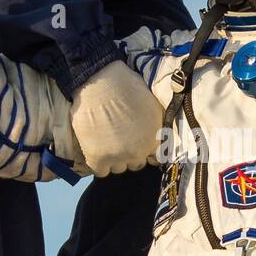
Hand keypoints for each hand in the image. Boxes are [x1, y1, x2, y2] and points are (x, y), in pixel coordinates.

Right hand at [70, 60, 163, 176]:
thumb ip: (157, 125)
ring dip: (114, 158)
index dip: (145, 151)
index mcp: (155, 139)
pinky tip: (96, 149)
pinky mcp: (98, 159)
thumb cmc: (126, 86)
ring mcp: (118, 157)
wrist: (99, 83)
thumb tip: (159, 135)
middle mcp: (139, 152)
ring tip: (107, 142)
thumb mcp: (152, 104)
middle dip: (130, 153)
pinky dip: (99, 163)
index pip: (154, 158)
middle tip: (120, 140)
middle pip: (136, 164)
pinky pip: (101, 171)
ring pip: (119, 168)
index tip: (138, 145)